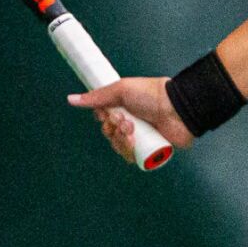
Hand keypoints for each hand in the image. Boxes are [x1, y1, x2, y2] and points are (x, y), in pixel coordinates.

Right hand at [68, 77, 196, 164]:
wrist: (176, 108)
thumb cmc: (152, 94)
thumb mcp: (121, 90)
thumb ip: (97, 96)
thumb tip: (71, 99)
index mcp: (125, 108)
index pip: (104, 120)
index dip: (104, 119)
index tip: (109, 113)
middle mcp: (132, 123)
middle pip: (110, 135)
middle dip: (114, 129)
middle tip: (126, 120)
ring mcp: (141, 137)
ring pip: (119, 147)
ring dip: (122, 139)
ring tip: (133, 129)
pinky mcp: (150, 150)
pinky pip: (131, 157)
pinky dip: (130, 151)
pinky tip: (136, 142)